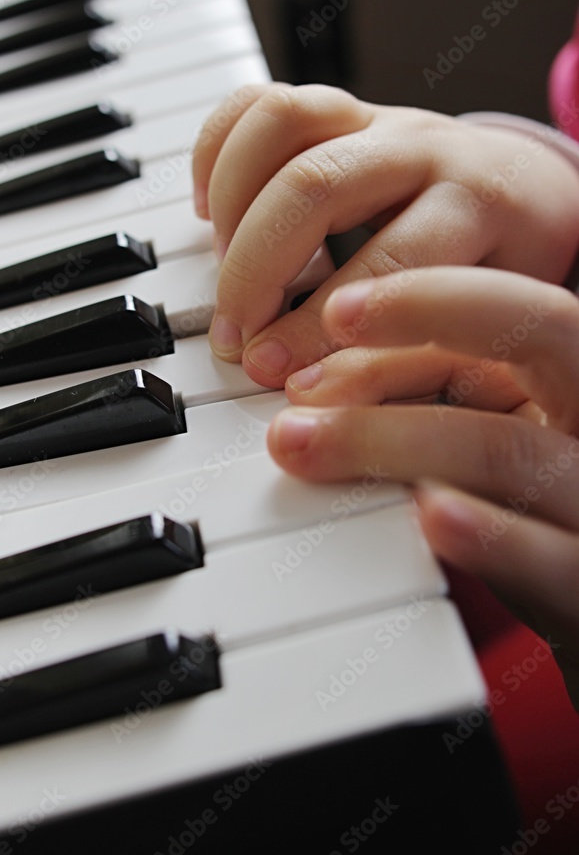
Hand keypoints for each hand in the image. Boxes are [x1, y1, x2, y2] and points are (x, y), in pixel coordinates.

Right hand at [193, 84, 578, 387]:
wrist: (526, 189)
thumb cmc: (504, 268)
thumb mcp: (487, 318)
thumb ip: (414, 353)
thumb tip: (325, 400)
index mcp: (476, 203)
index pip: (385, 262)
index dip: (314, 324)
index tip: (273, 369)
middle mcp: (424, 147)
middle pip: (315, 184)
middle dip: (255, 269)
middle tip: (236, 335)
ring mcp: (376, 118)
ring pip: (281, 122)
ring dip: (232, 203)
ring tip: (223, 269)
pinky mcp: (336, 109)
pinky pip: (258, 105)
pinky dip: (216, 153)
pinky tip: (212, 213)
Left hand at [266, 266, 578, 711]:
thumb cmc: (526, 505)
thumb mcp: (483, 431)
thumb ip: (418, 392)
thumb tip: (313, 384)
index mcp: (571, 372)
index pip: (513, 308)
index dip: (426, 299)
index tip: (337, 311)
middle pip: (537, 335)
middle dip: (417, 333)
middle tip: (306, 376)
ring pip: (509, 446)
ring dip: (393, 441)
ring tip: (304, 443)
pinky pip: (549, 556)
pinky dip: (487, 534)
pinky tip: (427, 514)